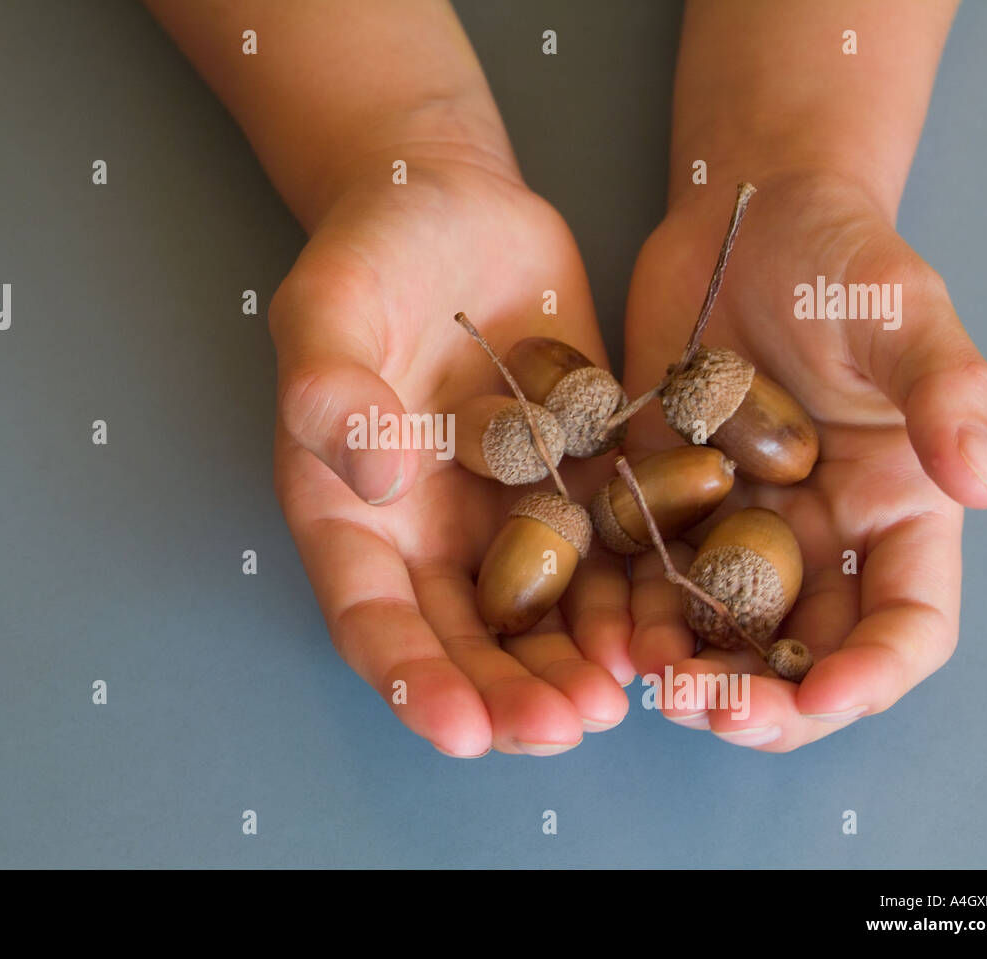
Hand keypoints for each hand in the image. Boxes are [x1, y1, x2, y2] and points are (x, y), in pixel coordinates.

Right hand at [270, 149, 632, 756]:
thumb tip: (374, 477)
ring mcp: (500, 512)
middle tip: (564, 728)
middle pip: (461, 637)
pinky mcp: (569, 481)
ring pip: (536, 615)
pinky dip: (623, 596)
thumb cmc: (368, 251)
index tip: (460, 728)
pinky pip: (599, 553)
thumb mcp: (326, 305)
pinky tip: (660, 626)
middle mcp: (424, 531)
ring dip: (571, 664)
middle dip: (507, 692)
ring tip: (616, 702)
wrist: (453, 204)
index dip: (411, 677)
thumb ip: (329, 389)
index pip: (370, 614)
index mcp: (350, 508)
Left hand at [621, 171, 986, 750]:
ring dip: (688, 672)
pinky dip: (626, 613)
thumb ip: (947, 392)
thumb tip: (986, 484)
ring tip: (647, 687)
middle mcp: (815, 535)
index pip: (902, 624)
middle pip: (802, 652)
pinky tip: (600, 633)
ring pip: (718, 634)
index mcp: (892, 509)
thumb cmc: (840, 255)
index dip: (872, 675)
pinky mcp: (661, 501)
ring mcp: (732, 525)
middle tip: (709, 711)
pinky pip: (644, 577)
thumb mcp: (906, 312)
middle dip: (764, 698)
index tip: (824, 696)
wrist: (742, 218)